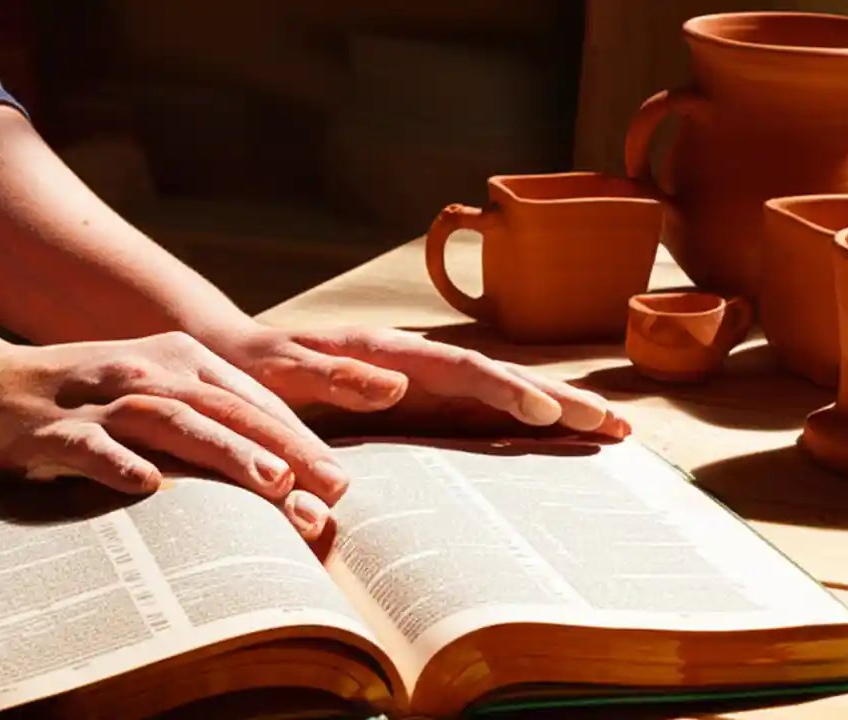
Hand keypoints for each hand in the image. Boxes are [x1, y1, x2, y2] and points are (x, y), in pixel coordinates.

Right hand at [0, 332, 348, 539]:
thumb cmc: (89, 404)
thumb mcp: (156, 401)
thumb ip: (211, 431)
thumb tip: (286, 484)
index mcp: (181, 361)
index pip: (252, 400)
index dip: (300, 438)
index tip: (343, 481)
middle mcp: (148, 373)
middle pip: (227, 409)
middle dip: (285, 448)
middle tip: (333, 487)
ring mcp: (99, 400)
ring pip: (173, 423)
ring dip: (226, 453)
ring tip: (272, 484)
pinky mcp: (51, 429)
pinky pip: (90, 446)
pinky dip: (120, 463)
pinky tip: (149, 487)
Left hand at [206, 325, 630, 438]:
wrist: (232, 359)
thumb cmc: (251, 369)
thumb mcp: (279, 372)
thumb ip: (331, 378)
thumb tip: (397, 383)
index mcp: (385, 353)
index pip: (458, 369)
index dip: (503, 391)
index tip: (543, 415)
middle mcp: (415, 365)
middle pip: (498, 379)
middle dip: (557, 400)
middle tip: (616, 426)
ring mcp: (422, 386)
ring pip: (500, 395)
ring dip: (555, 411)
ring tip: (614, 430)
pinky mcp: (421, 407)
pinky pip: (480, 416)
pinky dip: (522, 426)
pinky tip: (558, 443)